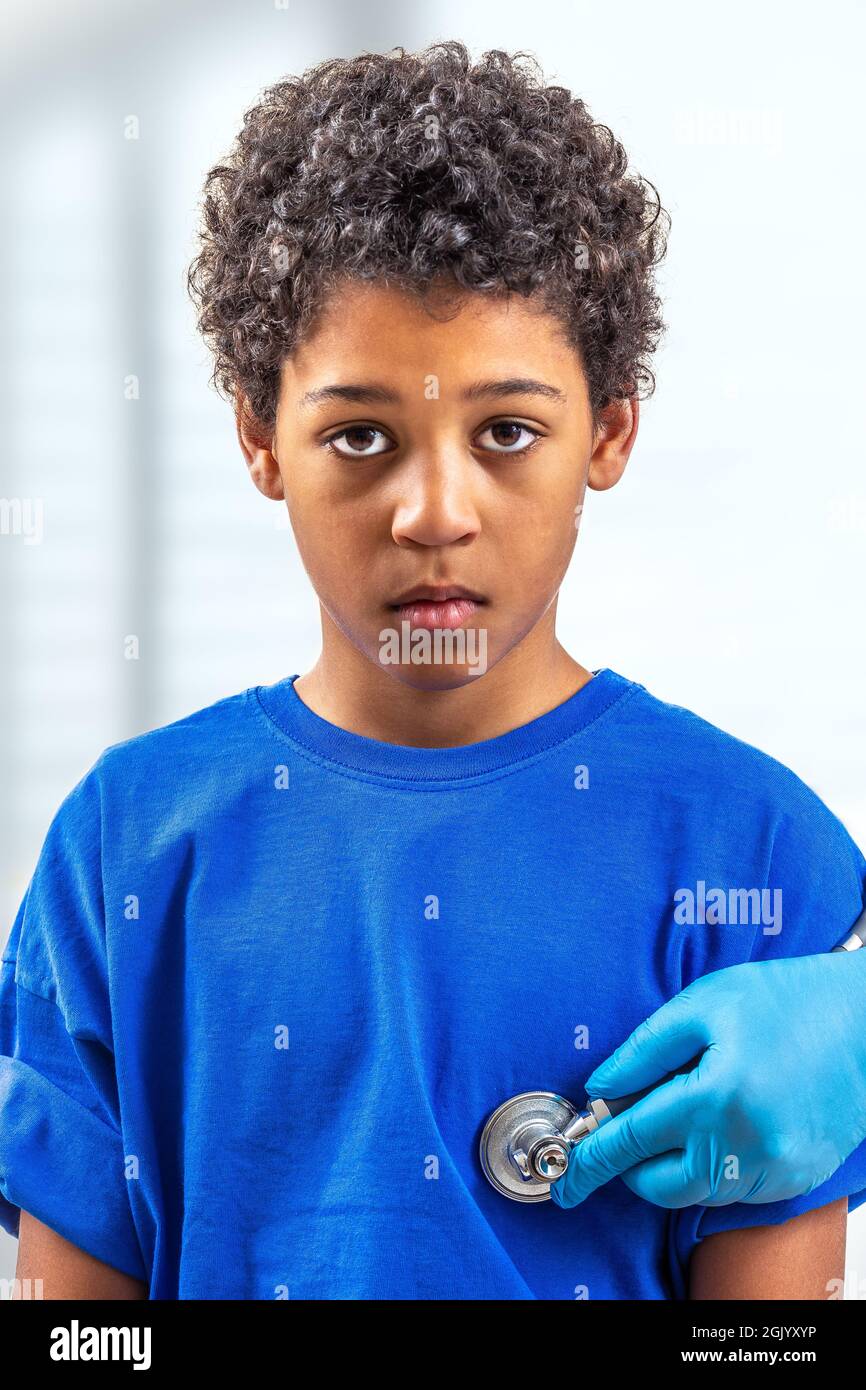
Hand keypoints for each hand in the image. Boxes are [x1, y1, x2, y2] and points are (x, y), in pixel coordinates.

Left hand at [550, 949, 865, 1208]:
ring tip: (688, 1106)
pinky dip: (713, 1167)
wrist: (865, 1018)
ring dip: (675, 1163)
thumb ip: (644, 1050)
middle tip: (632, 1120)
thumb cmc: (784, 1000)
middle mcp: (745, 1146)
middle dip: (633, 1162)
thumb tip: (600, 1088)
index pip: (631, 1142)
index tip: (565, 1178)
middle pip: (659, 1184)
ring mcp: (775, 1170)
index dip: (591, 1161)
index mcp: (716, 1097)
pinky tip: (724, 1121)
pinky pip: (735, 1192)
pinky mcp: (795, 1179)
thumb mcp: (703, 1003)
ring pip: (697, 1192)